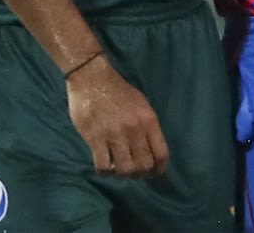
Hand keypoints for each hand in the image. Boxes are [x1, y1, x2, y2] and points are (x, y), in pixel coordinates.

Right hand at [66, 53, 169, 177]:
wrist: (92, 79)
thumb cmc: (118, 91)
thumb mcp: (141, 104)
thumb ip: (147, 127)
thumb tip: (151, 151)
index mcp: (148, 120)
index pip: (161, 153)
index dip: (159, 169)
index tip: (154, 173)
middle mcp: (134, 129)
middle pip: (144, 166)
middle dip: (140, 174)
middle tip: (133, 171)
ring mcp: (114, 134)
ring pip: (125, 169)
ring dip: (122, 174)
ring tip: (118, 168)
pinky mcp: (95, 138)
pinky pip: (103, 166)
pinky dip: (105, 171)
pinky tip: (104, 164)